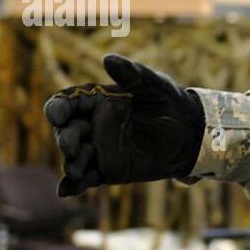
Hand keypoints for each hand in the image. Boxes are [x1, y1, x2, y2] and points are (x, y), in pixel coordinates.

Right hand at [43, 54, 205, 196]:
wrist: (191, 134)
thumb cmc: (170, 103)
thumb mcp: (154, 85)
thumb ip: (132, 73)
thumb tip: (108, 58)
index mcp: (97, 101)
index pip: (67, 103)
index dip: (58, 108)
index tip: (58, 114)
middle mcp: (93, 125)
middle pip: (67, 131)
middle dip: (65, 138)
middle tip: (72, 146)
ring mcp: (99, 149)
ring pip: (75, 157)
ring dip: (70, 163)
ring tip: (74, 169)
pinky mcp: (109, 171)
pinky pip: (86, 178)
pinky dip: (73, 185)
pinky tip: (65, 191)